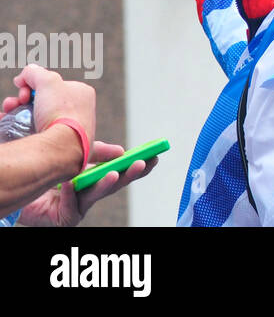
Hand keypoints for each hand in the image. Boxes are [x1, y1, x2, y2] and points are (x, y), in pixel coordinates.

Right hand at [5, 65, 94, 145]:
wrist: (61, 147)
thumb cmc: (60, 111)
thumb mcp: (48, 81)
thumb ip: (34, 72)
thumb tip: (24, 75)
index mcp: (82, 94)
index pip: (54, 85)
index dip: (35, 85)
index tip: (24, 90)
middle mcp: (78, 112)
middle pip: (42, 101)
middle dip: (22, 100)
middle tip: (14, 102)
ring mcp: (67, 130)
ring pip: (35, 117)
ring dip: (16, 113)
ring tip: (6, 114)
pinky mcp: (56, 146)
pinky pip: (33, 133)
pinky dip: (17, 128)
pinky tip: (4, 124)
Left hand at [17, 141, 157, 226]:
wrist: (21, 190)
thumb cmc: (49, 176)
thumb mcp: (75, 158)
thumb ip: (96, 154)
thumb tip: (121, 151)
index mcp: (96, 181)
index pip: (122, 173)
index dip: (139, 166)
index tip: (155, 156)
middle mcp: (91, 195)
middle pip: (115, 185)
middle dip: (129, 174)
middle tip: (142, 163)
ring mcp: (79, 208)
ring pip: (96, 197)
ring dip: (106, 185)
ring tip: (113, 174)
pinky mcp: (65, 219)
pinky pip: (70, 207)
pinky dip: (70, 195)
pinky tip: (69, 184)